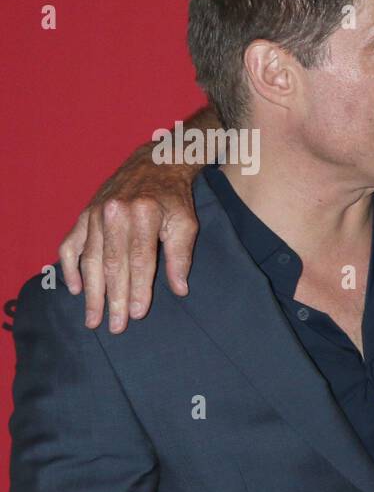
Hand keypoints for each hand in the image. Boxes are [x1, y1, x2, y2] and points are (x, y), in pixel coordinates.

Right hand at [59, 146, 199, 332]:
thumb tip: (179, 290)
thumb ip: (181, 256)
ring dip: (91, 292)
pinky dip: (70, 268)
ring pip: (91, 259)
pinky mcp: (84, 214)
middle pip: (113, 264)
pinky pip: (71, 245)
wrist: (153, 165)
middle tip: (114, 326)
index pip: (140, 260)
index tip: (137, 314)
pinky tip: (76, 290)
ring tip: (93, 318)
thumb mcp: (187, 223)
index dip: (138, 289)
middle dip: (113, 299)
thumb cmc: (173, 198)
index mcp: (144, 214)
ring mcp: (95, 213)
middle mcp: (116, 213)